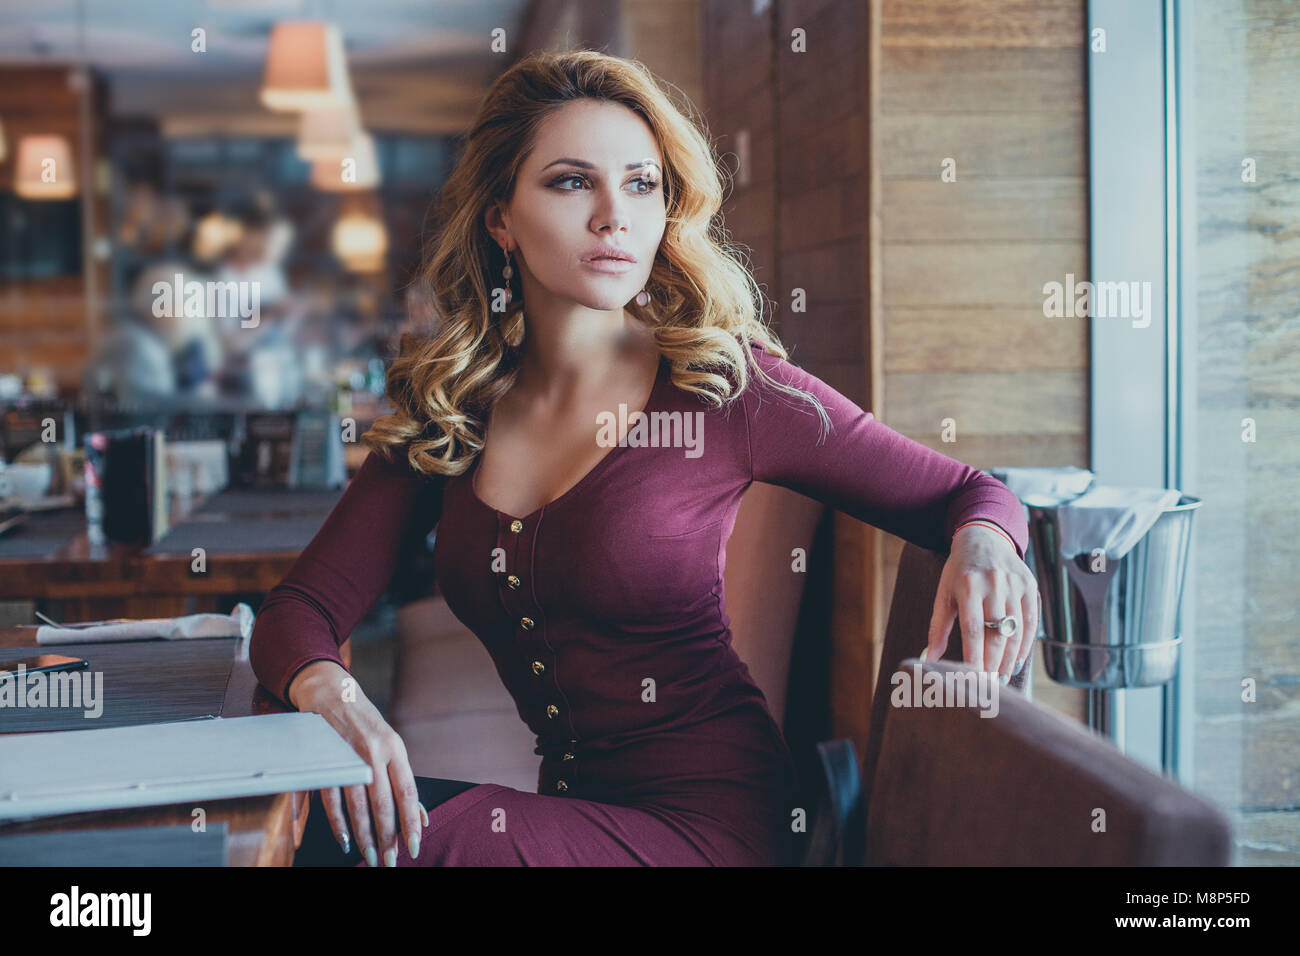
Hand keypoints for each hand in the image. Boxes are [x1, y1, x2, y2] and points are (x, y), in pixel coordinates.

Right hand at [288, 661, 427, 866]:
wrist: (331, 694)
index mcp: (394, 748)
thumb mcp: (391, 746)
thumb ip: (403, 781)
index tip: (415, 846)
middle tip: (390, 861)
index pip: (408, 791)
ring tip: (370, 856)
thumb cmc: (367, 725)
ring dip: (364, 836)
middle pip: (382, 803)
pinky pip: (331, 799)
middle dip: (387, 837)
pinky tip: (346, 839)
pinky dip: (338, 822)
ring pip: (357, 805)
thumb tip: (422, 818)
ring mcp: (348, 757)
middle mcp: (373, 752)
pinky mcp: (325, 761)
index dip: (412, 821)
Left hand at [924, 524, 1040, 681]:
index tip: (972, 680)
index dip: (974, 658)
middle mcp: (994, 584)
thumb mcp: (944, 594)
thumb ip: (938, 628)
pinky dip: (1025, 645)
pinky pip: (1032, 622)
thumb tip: (929, 659)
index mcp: (969, 585)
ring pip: (1017, 631)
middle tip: (988, 686)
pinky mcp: (1030, 585)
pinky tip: (1016, 661)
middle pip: (997, 634)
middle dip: (993, 664)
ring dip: (1010, 659)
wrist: (984, 539)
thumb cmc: (958, 572)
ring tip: (1000, 677)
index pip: (973, 630)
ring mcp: (1015, 584)